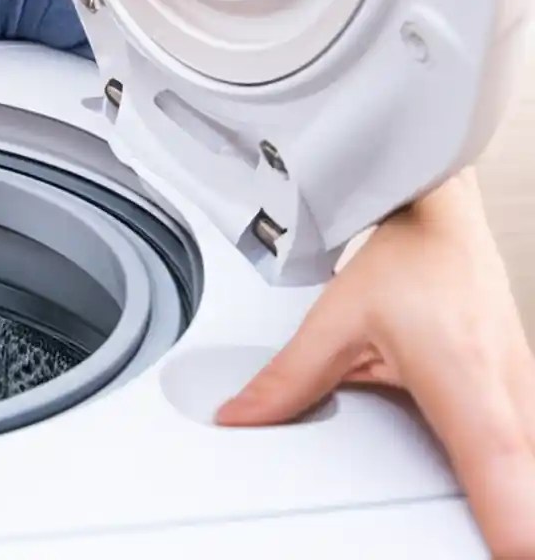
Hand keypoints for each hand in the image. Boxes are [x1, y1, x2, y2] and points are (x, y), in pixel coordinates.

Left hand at [216, 170, 534, 557]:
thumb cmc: (406, 261)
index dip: (510, 527)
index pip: (500, 472)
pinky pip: (529, 451)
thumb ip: (288, 382)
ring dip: (515, 504)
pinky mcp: (525, 395)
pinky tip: (495, 496)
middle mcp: (508, 395)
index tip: (505, 553)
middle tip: (492, 550)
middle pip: (531, 487)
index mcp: (463, 383)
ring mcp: (526, 396)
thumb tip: (241, 418)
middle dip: (512, 530)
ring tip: (493, 539)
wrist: (444, 220)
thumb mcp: (334, 323)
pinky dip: (515, 479)